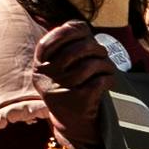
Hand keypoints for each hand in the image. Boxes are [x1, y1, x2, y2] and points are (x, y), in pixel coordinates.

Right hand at [31, 17, 118, 145]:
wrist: (73, 123)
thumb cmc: (70, 86)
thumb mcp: (60, 66)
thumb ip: (66, 43)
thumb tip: (77, 25)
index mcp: (39, 67)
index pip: (50, 41)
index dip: (68, 32)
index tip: (85, 32)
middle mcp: (45, 78)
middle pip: (75, 51)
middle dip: (95, 48)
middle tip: (103, 53)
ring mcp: (60, 91)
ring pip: (89, 66)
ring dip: (105, 64)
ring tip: (109, 67)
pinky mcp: (77, 102)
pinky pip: (99, 82)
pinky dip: (108, 79)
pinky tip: (109, 81)